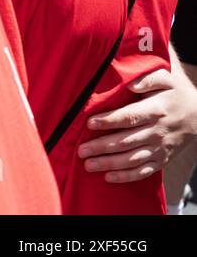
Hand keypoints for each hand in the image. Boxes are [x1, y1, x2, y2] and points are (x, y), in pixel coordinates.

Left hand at [79, 69, 196, 182]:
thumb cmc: (175, 94)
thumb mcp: (166, 79)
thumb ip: (147, 78)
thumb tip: (130, 83)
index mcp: (155, 111)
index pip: (129, 117)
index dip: (109, 121)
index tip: (89, 123)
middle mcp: (157, 132)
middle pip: (126, 141)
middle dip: (102, 147)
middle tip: (81, 150)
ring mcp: (159, 149)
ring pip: (132, 159)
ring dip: (109, 163)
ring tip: (88, 164)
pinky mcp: (162, 160)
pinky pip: (144, 171)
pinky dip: (126, 176)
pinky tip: (108, 177)